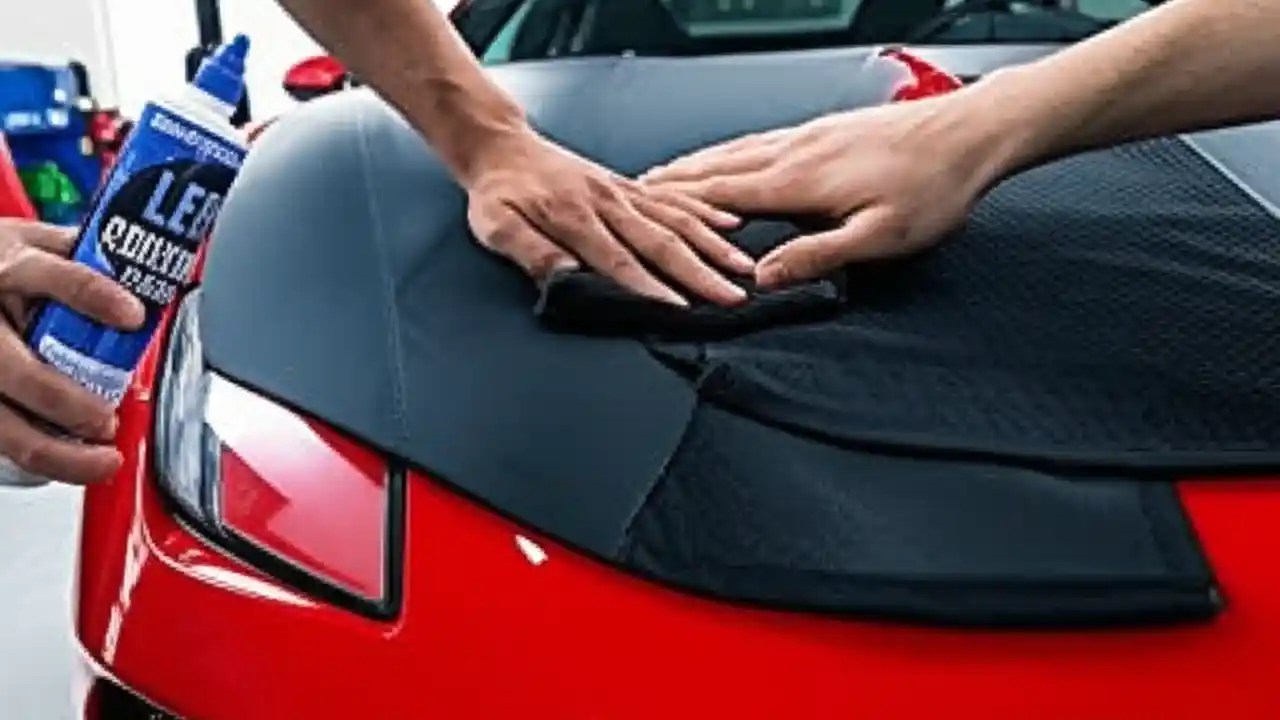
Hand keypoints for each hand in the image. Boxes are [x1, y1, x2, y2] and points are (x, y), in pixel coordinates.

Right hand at [0, 219, 143, 484]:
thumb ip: (89, 257)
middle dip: (71, 404)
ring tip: (101, 459)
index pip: (51, 277)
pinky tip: (68, 463)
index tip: (134, 316)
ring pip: (3, 422)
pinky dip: (37, 455)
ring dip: (57, 451)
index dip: (95, 297)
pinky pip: (0, 436)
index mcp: (9, 268)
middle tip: (108, 419)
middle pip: (21, 372)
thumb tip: (155, 276)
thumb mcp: (35, 243)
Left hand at [463, 128, 755, 305]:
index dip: (651, 288)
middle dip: (700, 274)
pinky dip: (704, 213)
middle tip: (731, 298)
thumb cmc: (497, 193)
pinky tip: (730, 227)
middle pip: (661, 242)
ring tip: (742, 269)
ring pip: (676, 219)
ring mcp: (622, 192)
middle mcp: (607, 203)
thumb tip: (566, 279)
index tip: (681, 310)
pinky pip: (673, 199)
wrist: (500, 146)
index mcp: (574, 218)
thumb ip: (531, 252)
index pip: (619, 262)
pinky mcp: (628, 186)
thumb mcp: (496, 227)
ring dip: (712, 246)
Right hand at [642, 95, 1010, 287]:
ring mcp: (809, 136)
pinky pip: (759, 140)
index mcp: (800, 181)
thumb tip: (765, 277)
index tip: (642, 210)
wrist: (970, 132)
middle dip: (673, 183)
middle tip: (636, 192)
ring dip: (696, 165)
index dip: (677, 206)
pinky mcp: (825, 130)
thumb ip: (817, 255)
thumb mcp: (878, 237)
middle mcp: (796, 151)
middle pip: (717, 168)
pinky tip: (729, 155)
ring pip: (735, 150)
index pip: (721, 195)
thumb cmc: (933, 186)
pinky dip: (729, 151)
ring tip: (667, 176)